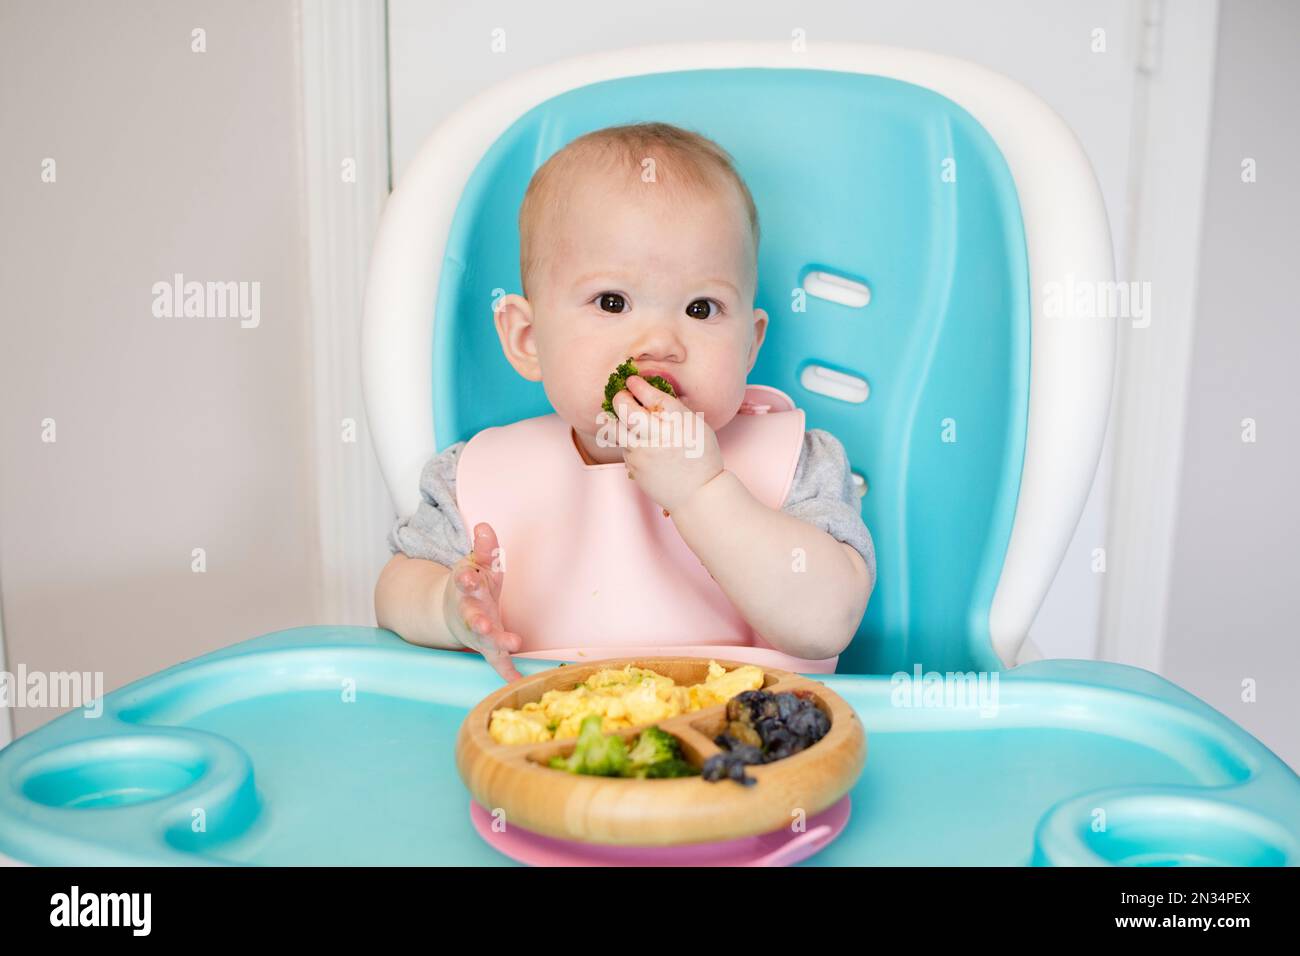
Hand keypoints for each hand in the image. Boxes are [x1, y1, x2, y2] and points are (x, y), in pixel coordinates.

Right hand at [443, 522, 522, 681]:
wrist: (453, 612)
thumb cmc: (473, 585)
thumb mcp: (477, 564)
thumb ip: (484, 548)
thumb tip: (485, 526)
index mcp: (467, 588)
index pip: (465, 581)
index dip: (466, 579)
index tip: (468, 577)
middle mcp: (470, 611)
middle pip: (473, 616)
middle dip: (478, 620)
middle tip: (484, 624)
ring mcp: (478, 631)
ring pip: (484, 639)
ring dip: (496, 641)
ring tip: (512, 643)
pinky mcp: (487, 646)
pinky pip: (497, 662)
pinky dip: (507, 672)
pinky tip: (518, 681)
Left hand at [611, 375, 723, 513]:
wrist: (698, 495)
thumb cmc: (701, 457)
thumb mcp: (697, 426)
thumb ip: (676, 409)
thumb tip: (650, 392)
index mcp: (679, 422)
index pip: (651, 396)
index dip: (637, 385)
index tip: (631, 381)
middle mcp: (659, 435)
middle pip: (625, 409)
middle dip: (619, 397)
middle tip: (621, 395)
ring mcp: (643, 453)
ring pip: (616, 428)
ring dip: (617, 419)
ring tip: (623, 417)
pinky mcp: (634, 468)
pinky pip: (623, 448)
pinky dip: (627, 442)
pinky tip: (640, 444)